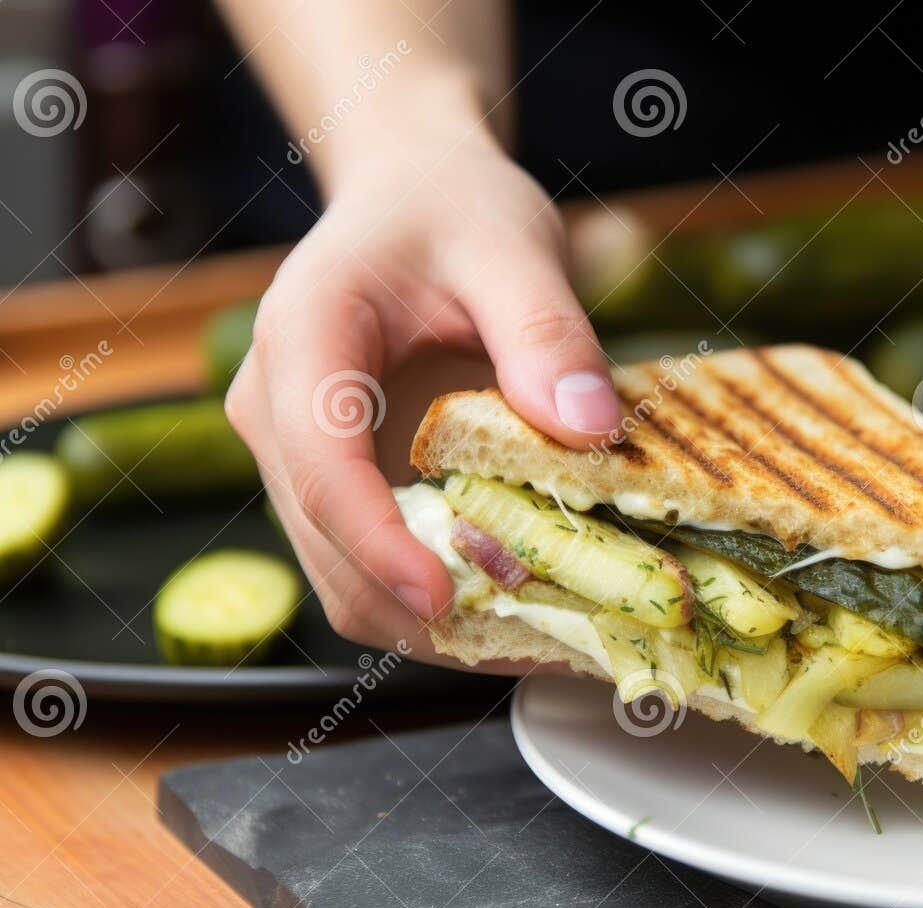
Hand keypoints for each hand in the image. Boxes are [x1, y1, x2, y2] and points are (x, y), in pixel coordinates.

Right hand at [225, 126, 622, 660]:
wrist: (416, 199)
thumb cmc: (454, 210)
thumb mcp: (512, 247)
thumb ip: (547, 333)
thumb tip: (587, 429)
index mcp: (304, 339)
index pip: (319, 460)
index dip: (376, 540)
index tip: (443, 594)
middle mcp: (278, 412)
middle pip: (328, 545)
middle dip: (424, 604)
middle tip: (545, 632)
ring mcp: (300, 461)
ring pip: (346, 582)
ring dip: (438, 625)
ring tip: (549, 636)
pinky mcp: (339, 491)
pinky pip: (376, 574)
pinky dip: (446, 608)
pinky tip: (526, 612)